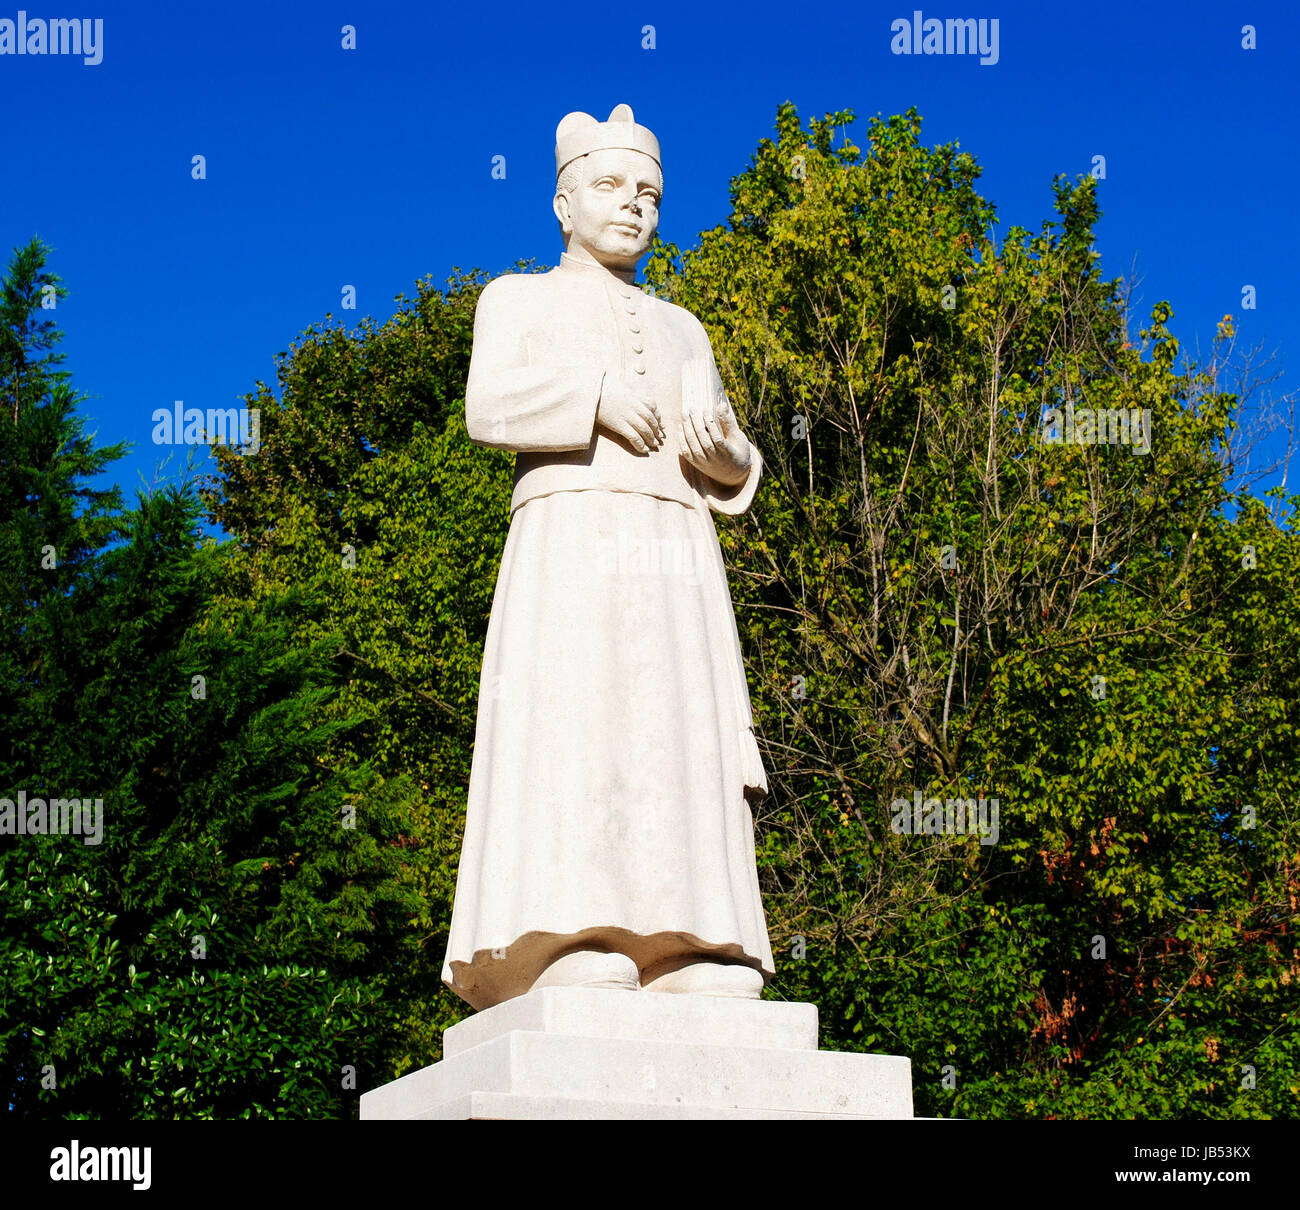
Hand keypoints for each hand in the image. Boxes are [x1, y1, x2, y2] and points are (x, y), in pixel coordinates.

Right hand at [596, 373, 664, 453]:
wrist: (591, 396)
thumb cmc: (606, 391)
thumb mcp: (624, 387)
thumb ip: (635, 392)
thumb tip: (646, 400)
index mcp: (636, 396)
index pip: (653, 408)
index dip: (659, 419)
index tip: (661, 426)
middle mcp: (634, 405)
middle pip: (651, 420)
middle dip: (656, 430)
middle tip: (659, 438)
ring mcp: (627, 415)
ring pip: (645, 429)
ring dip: (651, 439)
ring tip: (654, 445)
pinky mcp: (619, 425)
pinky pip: (634, 437)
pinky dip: (641, 444)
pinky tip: (644, 450)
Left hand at [679, 360, 751, 485]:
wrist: (733, 475)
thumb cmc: (737, 451)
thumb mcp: (738, 438)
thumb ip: (728, 423)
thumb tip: (722, 405)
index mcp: (728, 453)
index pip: (716, 438)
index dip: (710, 423)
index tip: (706, 409)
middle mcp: (715, 460)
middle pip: (703, 440)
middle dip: (696, 423)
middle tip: (692, 409)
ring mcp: (705, 463)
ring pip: (693, 446)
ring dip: (687, 429)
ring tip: (685, 414)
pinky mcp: (697, 465)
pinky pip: (686, 453)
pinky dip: (682, 440)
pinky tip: (680, 427)